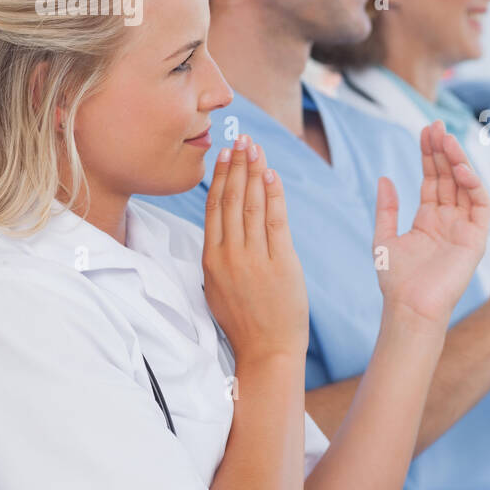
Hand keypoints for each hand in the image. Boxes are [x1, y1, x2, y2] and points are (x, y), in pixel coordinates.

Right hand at [202, 135, 308, 361]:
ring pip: (252, 205)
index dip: (219, 177)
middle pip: (231, 199)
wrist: (266, 351)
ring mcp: (253, 259)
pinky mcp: (279, 263)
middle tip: (241, 138)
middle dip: (236, 165)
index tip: (224, 153)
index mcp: (210, 260)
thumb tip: (222, 230)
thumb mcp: (218, 287)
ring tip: (255, 148)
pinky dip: (273, 195)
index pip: (214, 208)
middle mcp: (229, 255)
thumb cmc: (244, 321)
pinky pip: (275, 221)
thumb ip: (220, 257)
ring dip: (254, 172)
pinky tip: (272, 175)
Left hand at [373, 121, 489, 327]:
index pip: (432, 178)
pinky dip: (472, 184)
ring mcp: (464, 228)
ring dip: (457, 161)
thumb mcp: (384, 239)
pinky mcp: (476, 239)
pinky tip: (459, 168)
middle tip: (436, 125)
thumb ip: (387, 209)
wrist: (410, 308)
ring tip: (446, 139)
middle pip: (449, 177)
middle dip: (443, 150)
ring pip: (465, 186)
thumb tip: (385, 178)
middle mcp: (449, 220)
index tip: (425, 130)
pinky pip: (480, 205)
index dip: (429, 154)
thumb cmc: (396, 282)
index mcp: (428, 219)